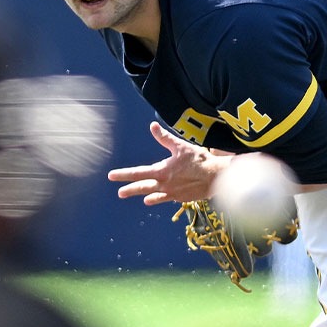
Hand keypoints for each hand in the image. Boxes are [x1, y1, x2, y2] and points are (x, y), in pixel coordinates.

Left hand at [107, 121, 230, 205]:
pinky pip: (166, 198)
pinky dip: (158, 198)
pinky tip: (152, 199)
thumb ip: (165, 138)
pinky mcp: (180, 198)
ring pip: (153, 195)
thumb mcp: (181, 147)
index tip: (111, 176)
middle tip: (119, 193)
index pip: (137, 173)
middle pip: (142, 187)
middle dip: (129, 189)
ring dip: (142, 195)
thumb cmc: (199, 161)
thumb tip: (153, 126)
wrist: (215, 178)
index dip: (123, 174)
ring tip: (136, 197)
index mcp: (162, 171)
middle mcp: (164, 184)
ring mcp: (172, 193)